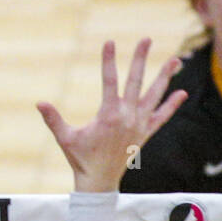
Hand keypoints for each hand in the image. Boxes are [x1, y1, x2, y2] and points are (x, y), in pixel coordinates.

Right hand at [36, 39, 186, 192]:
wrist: (99, 181)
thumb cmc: (80, 158)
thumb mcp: (65, 138)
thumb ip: (53, 119)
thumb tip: (39, 103)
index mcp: (109, 115)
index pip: (109, 81)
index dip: (108, 60)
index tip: (109, 42)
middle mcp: (127, 117)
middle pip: (136, 81)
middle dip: (140, 59)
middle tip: (146, 38)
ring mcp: (139, 125)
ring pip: (154, 96)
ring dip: (165, 77)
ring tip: (176, 60)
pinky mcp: (145, 134)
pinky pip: (161, 117)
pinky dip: (171, 105)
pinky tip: (182, 92)